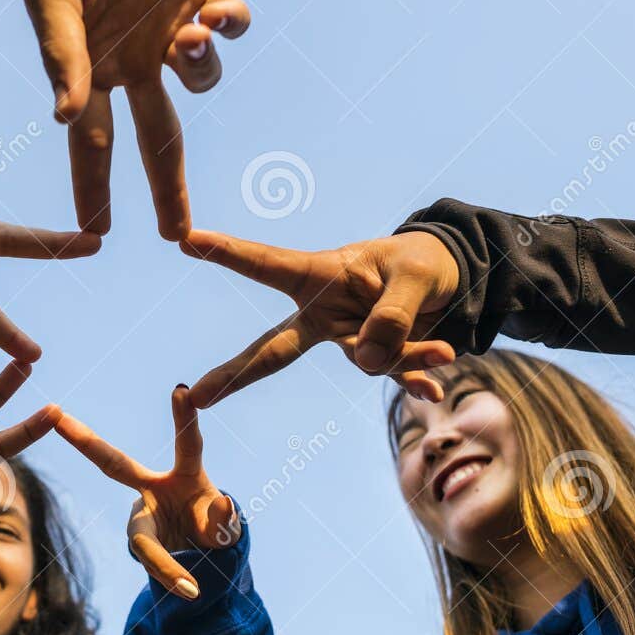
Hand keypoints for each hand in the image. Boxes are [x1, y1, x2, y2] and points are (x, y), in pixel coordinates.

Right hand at [24, 0, 249, 238]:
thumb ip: (61, 57)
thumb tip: (62, 119)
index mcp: (92, 68)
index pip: (92, 143)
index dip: (95, 187)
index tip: (97, 232)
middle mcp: (137, 60)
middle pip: (159, 138)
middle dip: (169, 188)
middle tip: (178, 235)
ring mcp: (175, 28)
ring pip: (202, 79)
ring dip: (199, 70)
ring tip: (184, 40)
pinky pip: (229, 26)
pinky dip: (228, 27)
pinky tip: (215, 17)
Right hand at [56, 386, 236, 598]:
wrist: (200, 559)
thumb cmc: (214, 529)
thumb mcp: (227, 526)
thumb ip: (226, 518)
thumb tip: (225, 505)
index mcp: (185, 474)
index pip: (187, 443)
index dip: (184, 417)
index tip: (183, 388)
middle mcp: (151, 489)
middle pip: (112, 463)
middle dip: (83, 438)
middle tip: (56, 415)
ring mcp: (141, 515)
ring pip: (145, 541)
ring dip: (168, 564)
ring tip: (192, 589)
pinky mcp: (140, 543)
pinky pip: (155, 563)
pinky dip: (174, 577)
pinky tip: (190, 590)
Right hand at [181, 229, 462, 406]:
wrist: (449, 281)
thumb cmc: (421, 263)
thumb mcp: (415, 277)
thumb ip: (392, 318)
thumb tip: (366, 363)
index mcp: (322, 274)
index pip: (268, 265)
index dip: (228, 253)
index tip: (185, 239)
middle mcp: (324, 312)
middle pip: (272, 347)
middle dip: (235, 373)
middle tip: (197, 396)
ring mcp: (347, 338)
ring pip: (365, 362)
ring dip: (408, 356)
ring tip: (444, 348)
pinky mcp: (375, 357)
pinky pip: (390, 374)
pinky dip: (416, 378)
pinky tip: (433, 391)